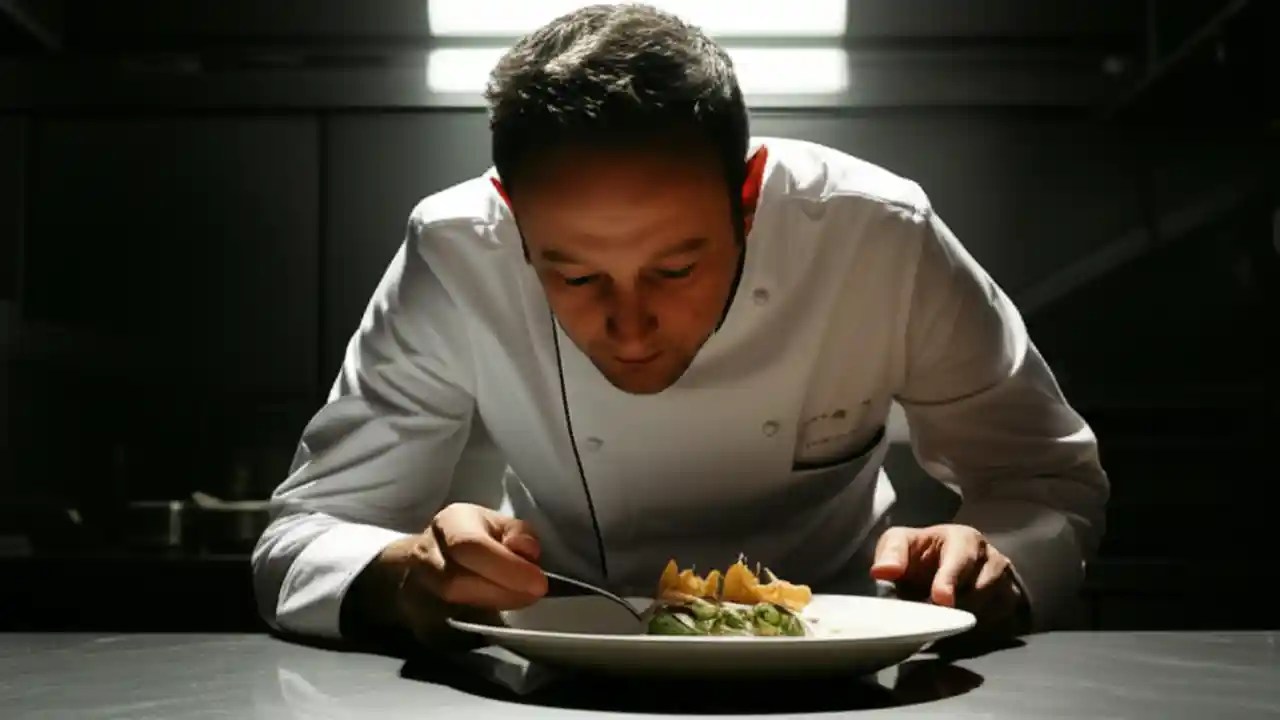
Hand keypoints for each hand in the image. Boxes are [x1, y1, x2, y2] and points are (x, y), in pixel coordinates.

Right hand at [346, 503, 547, 643]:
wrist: (431, 557)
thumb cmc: (475, 537)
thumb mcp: (501, 524)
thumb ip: (519, 535)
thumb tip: (527, 554)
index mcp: (449, 524)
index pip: (470, 546)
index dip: (506, 568)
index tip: (539, 583)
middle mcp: (425, 555)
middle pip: (457, 582)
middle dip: (504, 592)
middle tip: (535, 593)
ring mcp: (417, 588)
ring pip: (452, 607)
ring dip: (496, 607)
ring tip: (520, 600)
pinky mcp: (421, 618)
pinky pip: (451, 627)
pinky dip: (483, 623)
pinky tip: (501, 612)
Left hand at [870, 524, 1027, 637]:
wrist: (948, 568)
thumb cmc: (923, 554)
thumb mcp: (901, 543)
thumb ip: (891, 554)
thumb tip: (881, 571)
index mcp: (964, 538)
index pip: (962, 558)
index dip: (950, 579)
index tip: (940, 599)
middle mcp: (992, 559)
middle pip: (979, 588)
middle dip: (956, 605)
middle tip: (934, 620)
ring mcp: (1006, 583)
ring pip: (989, 610)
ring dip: (963, 621)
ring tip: (941, 623)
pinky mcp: (1011, 606)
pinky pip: (998, 626)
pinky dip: (976, 633)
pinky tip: (957, 631)